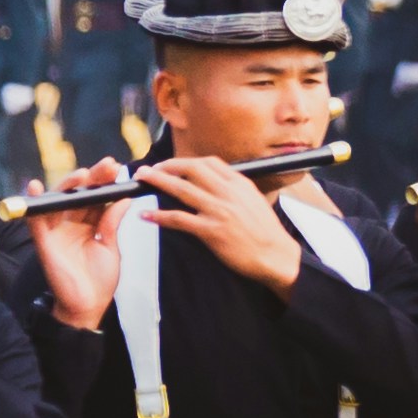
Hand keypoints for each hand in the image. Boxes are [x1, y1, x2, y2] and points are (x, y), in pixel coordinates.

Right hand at [21, 168, 129, 326]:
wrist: (88, 306)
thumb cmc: (99, 280)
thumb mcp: (111, 247)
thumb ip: (112, 224)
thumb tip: (123, 199)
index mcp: (89, 224)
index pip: (96, 197)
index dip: (105, 183)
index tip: (118, 169)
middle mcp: (71, 223)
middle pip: (79, 194)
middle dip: (93, 179)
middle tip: (108, 166)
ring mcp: (56, 231)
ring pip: (59, 201)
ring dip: (69, 185)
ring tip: (83, 174)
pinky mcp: (43, 241)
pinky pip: (35, 220)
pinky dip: (33, 203)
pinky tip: (35, 186)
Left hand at [140, 151, 302, 291]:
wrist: (276, 255)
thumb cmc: (265, 231)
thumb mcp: (254, 200)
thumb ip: (234, 189)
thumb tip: (215, 181)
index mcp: (239, 184)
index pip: (209, 163)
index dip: (185, 161)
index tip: (170, 165)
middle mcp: (228, 193)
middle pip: (192, 170)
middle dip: (166, 166)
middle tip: (148, 170)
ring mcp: (219, 211)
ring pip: (182, 189)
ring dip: (158, 182)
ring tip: (141, 180)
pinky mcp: (212, 231)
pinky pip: (180, 219)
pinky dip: (160, 216)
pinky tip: (146, 215)